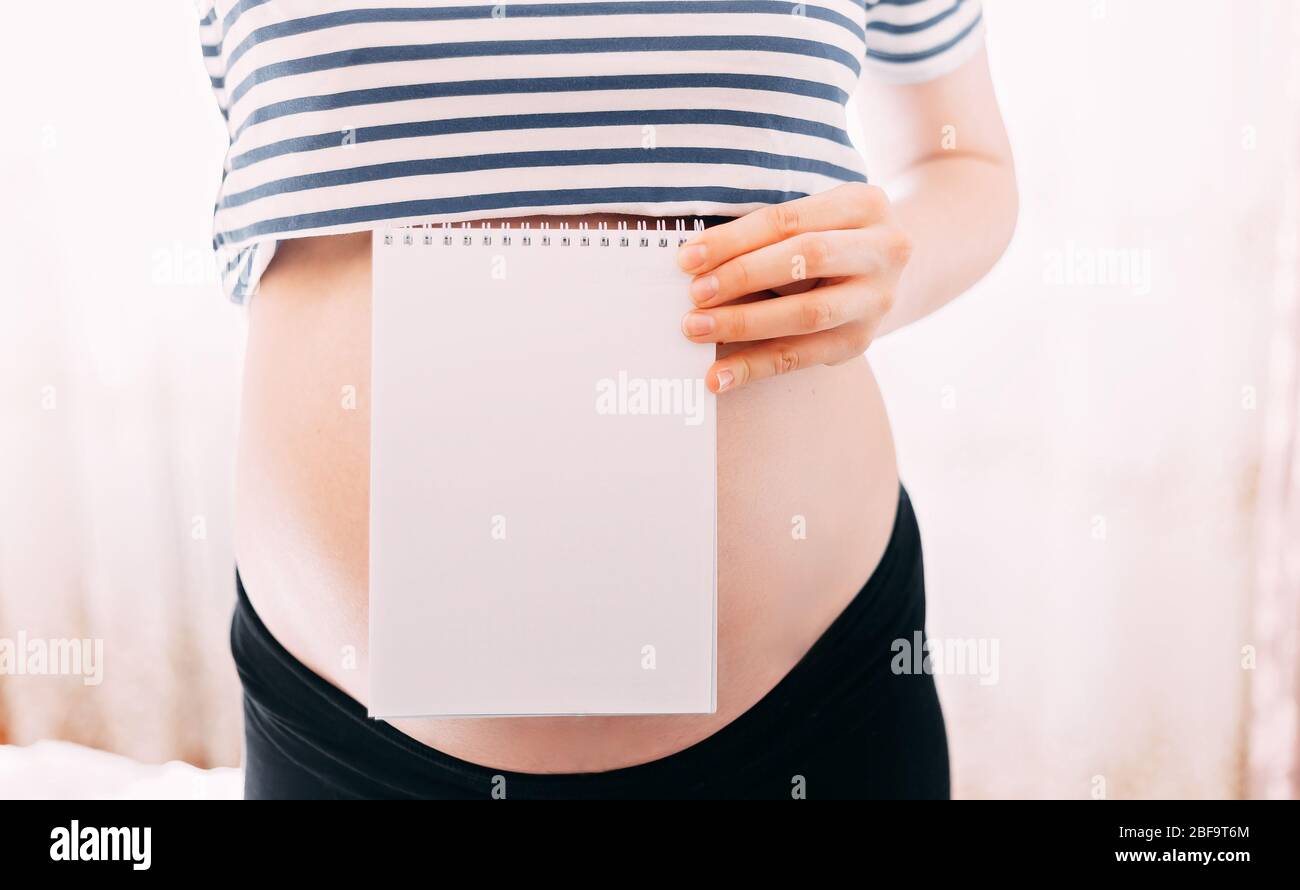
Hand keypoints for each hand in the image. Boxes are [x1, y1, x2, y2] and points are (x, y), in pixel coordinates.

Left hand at [676, 182, 912, 392]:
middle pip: (806, 258)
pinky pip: (801, 357)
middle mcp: (883, 250)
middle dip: (743, 276)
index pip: (790, 219)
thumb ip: (767, 236)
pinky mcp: (860, 342)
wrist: (882, 271)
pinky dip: (754, 367)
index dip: (736, 239)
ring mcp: (877, 300)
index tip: (689, 258)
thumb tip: (695, 263)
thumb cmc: (828, 238)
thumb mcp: (812, 219)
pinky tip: (718, 377)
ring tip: (697, 329)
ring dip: (744, 323)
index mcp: (864, 205)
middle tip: (695, 293)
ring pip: (808, 313)